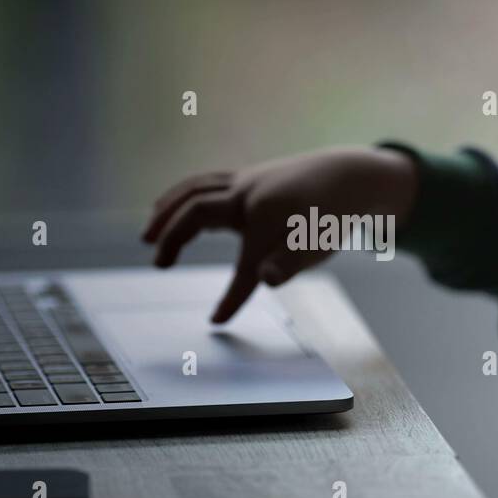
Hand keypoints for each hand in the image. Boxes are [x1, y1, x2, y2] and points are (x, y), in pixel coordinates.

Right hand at [143, 146, 417, 322]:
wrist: (348, 176)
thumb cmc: (331, 215)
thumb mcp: (317, 245)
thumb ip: (289, 263)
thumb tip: (266, 280)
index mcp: (266, 214)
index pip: (243, 265)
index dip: (231, 297)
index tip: (217, 321)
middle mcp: (247, 192)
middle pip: (197, 209)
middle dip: (172, 235)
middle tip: (158, 264)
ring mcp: (244, 181)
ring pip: (194, 190)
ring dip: (167, 211)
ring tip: (149, 234)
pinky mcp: (244, 178)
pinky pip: (203, 184)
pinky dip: (181, 198)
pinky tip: (172, 211)